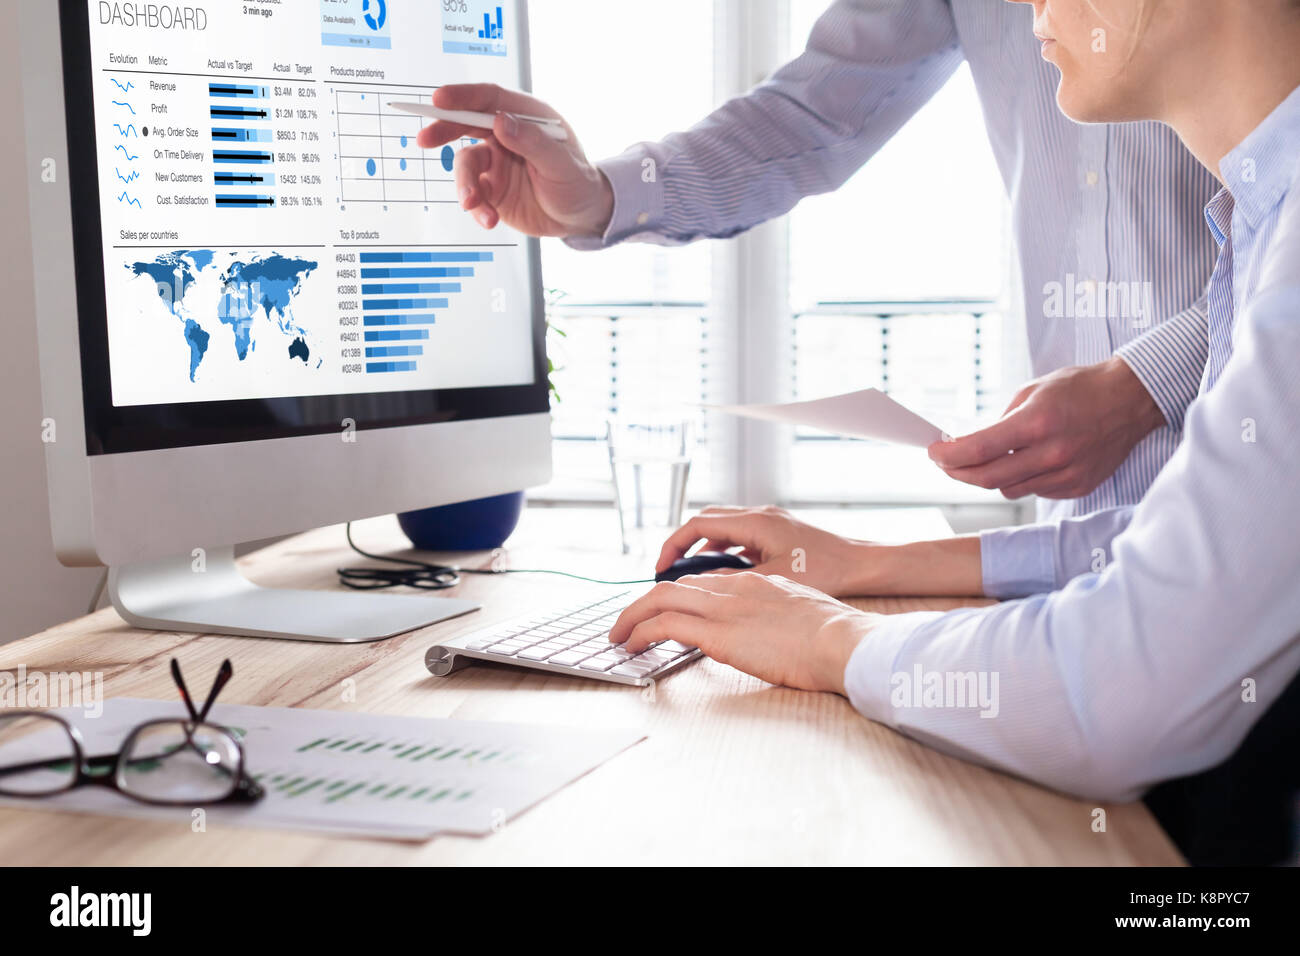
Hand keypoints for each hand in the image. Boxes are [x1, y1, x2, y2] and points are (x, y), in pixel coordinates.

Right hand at [415, 84, 613, 237]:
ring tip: (474, 205)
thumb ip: (532, 142)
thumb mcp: (562, 163)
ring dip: (465, 186)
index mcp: (526, 117)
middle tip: (425, 139)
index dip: (463, 96)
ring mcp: (496, 162)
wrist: (580, 218)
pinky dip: (477, 208)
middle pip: (467, 124)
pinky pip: (473, 195)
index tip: (440, 100)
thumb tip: (501, 121)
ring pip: (466, 166)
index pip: (490, 99)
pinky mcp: (491, 189)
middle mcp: (506, 136)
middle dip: (444, 130)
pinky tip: (489, 220)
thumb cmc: (578, 182)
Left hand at [609, 572, 875, 693]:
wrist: (842, 642)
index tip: (663, 610)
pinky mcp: (716, 632)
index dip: (677, 596)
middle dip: (644, 603)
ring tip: (619, 636)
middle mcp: (733, 588)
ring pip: (659, 600)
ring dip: (633, 617)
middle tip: (627, 621)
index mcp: (755, 583)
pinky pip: (664, 625)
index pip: (703, 582)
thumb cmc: (834, 638)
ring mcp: (724, 607)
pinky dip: (641, 632)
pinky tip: (632, 645)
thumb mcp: (800, 615)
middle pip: (675, 586)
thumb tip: (767, 633)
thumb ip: (775, 616)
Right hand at [655, 505, 865, 595]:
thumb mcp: (772, 580)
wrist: (863, 564)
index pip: (698, 525)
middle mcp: (760, 515)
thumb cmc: (827, 571)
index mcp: (755, 522)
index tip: (661, 568)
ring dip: (704, 548)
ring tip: (692, 576)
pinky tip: (725, 574)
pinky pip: (740, 535)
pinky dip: (725, 550)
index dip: (674, 545)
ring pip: (724, 528)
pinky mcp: (779, 532)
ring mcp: (770, 521)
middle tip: (668, 570)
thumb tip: (700, 587)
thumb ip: (733, 581)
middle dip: (683, 544)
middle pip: (706, 521)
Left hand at [927, 357, 1165, 498]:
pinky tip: (1025, 462)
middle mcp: (1052, 453)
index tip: (933, 453)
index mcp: (1037, 423)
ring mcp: (1067, 474)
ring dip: (990, 477)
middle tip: (946, 463)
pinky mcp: (1077, 486)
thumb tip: (968, 443)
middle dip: (958, 472)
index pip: (979, 450)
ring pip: (1009, 489)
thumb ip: (1000, 421)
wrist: (1131, 400)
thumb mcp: (1032, 392)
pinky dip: (1021, 479)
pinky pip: (1034, 491)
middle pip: (987, 478)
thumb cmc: (1080, 388)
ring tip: (987, 459)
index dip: (949, 456)